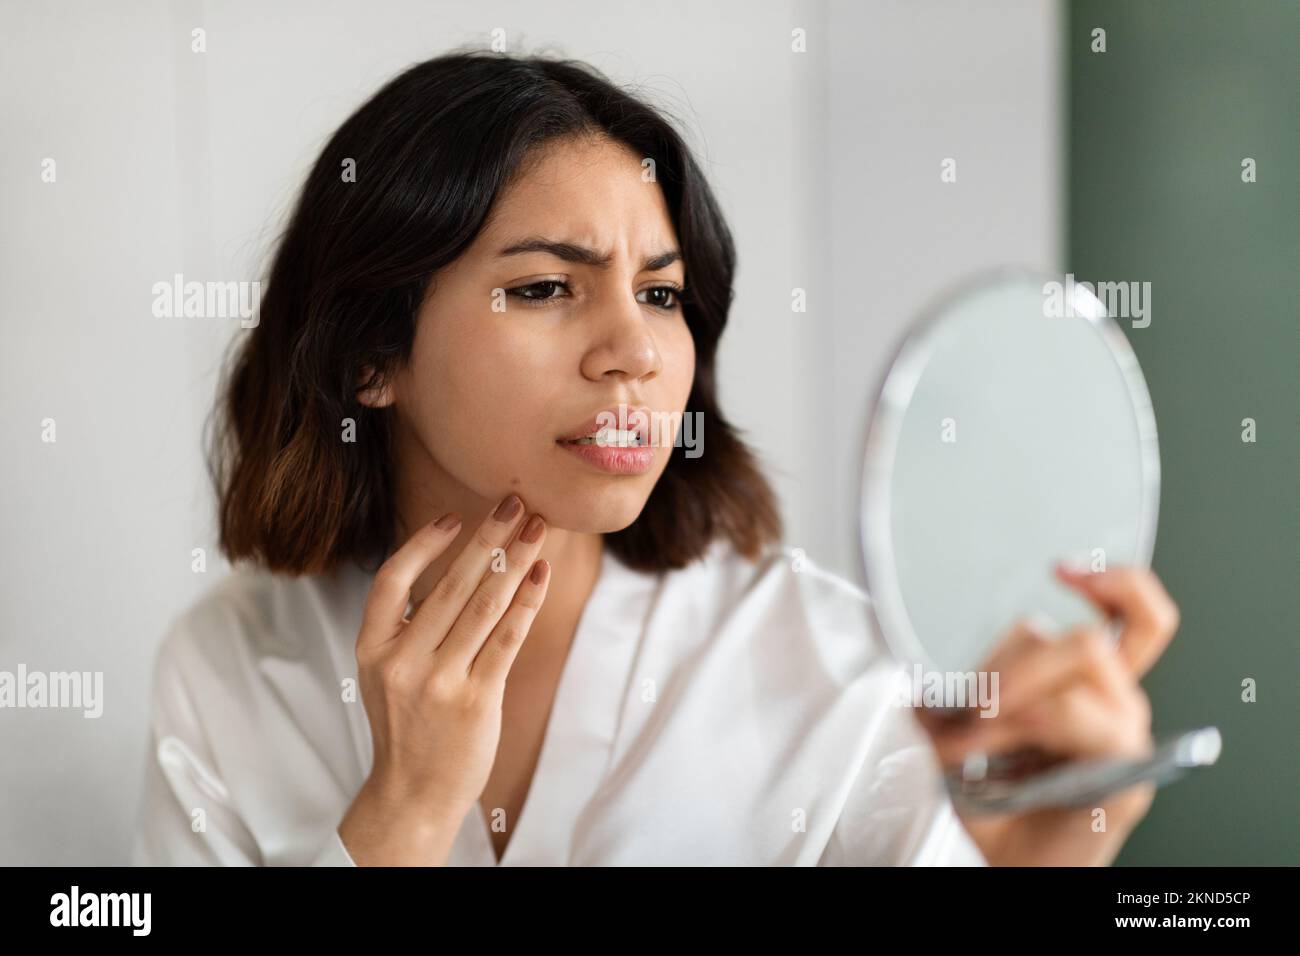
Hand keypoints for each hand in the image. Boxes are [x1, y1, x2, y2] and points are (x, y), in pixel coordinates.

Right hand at [337, 494, 550, 864]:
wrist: (413, 793)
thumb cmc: (408, 724)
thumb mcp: (386, 672)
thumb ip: (409, 625)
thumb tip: (459, 565)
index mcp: (371, 648)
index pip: (391, 579)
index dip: (424, 544)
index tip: (456, 517)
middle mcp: (401, 661)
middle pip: (449, 584)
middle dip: (488, 537)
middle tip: (515, 500)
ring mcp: (438, 681)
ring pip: (483, 605)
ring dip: (515, 560)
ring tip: (537, 527)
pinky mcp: (475, 699)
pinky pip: (506, 639)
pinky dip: (526, 602)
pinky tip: (539, 574)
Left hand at [915, 564, 1179, 865]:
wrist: (1004, 866)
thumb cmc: (989, 805)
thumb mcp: (957, 733)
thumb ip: (951, 696)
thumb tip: (918, 680)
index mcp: (1088, 684)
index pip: (1136, 615)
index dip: (1116, 582)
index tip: (1061, 568)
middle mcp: (1115, 704)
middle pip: (1089, 639)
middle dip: (1015, 664)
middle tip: (973, 703)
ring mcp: (1124, 740)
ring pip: (1079, 678)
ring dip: (1009, 703)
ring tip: (969, 743)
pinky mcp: (1127, 779)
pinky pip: (1087, 727)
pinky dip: (1027, 727)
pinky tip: (991, 755)